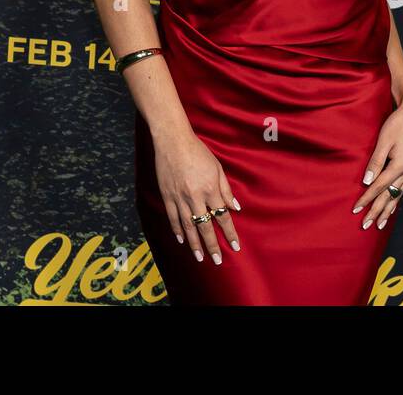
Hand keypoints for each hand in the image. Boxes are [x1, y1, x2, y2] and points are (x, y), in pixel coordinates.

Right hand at [153, 129, 241, 263]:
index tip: (234, 246)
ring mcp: (180, 198)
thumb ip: (226, 189)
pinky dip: (177, 230)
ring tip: (199, 257)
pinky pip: (173, 218)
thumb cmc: (198, 152)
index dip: (229, 233)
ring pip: (188, 226)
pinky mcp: (167, 196)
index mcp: (210, 189)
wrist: (173, 142)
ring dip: (194, 244)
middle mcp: (195, 196)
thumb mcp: (217, 168)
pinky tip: (182, 240)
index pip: (222, 216)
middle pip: (205, 226)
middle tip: (217, 260)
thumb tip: (235, 208)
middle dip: (212, 245)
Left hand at [353, 91, 402, 229]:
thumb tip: (368, 182)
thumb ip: (376, 162)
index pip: (379, 187)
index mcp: (400, 165)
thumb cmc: (398, 123)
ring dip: (388, 210)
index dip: (367, 199)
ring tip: (379, 224)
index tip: (356, 209)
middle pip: (390, 196)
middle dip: (377, 211)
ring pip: (398, 195)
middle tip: (365, 225)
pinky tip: (393, 206)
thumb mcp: (384, 140)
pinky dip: (396, 200)